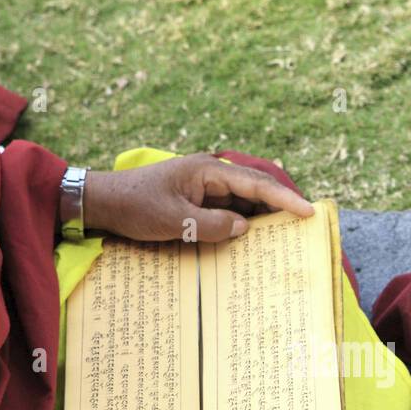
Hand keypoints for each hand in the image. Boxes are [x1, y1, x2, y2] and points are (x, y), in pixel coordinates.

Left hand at [82, 153, 313, 241]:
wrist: (103, 202)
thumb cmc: (135, 206)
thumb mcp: (174, 220)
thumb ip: (212, 225)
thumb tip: (244, 228)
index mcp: (208, 171)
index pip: (256, 184)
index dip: (284, 199)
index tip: (307, 211)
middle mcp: (211, 175)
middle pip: (254, 190)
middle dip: (280, 206)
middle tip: (305, 225)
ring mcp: (204, 188)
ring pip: (242, 202)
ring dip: (261, 217)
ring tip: (285, 236)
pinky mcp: (196, 201)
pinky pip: (226, 211)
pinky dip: (241, 224)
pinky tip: (251, 239)